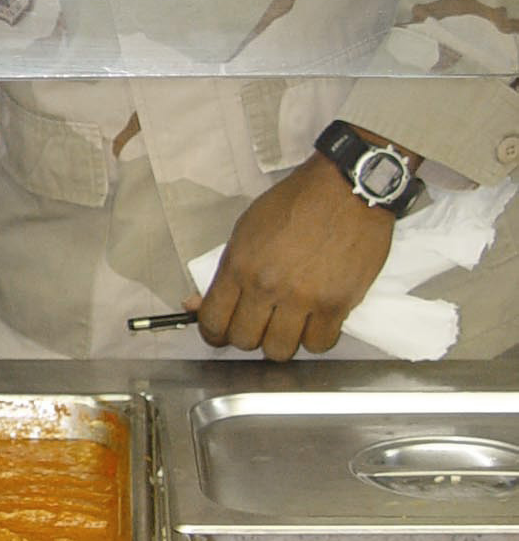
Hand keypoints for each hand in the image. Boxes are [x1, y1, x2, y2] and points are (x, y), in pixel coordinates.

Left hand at [191, 153, 394, 359]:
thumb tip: (196, 303)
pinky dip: (314, 338)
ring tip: (286, 324)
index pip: (213, 320)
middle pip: (244, 340)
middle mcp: (266, 286)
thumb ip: (225, 271)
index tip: (219, 333)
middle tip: (256, 324)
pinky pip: (318, 345)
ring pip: (279, 350)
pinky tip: (314, 322)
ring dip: (280, 341)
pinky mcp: (336, 305)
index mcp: (239, 265)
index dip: (213, 333)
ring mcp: (302, 298)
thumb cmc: (295, 204)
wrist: (345, 190)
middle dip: (247, 336)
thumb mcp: (246, 229)